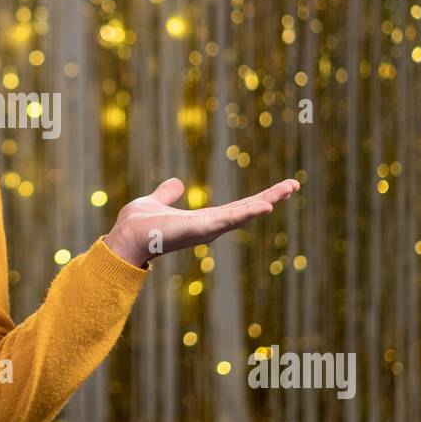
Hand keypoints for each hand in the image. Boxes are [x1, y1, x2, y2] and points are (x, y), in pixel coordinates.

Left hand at [104, 177, 300, 267]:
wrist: (126, 237)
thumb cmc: (138, 224)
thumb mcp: (157, 201)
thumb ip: (168, 193)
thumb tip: (177, 183)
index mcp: (203, 219)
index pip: (237, 207)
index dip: (257, 198)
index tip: (278, 189)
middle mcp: (210, 226)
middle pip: (246, 209)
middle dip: (271, 197)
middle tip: (294, 184)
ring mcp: (207, 229)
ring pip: (242, 213)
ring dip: (265, 201)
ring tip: (287, 189)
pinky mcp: (200, 229)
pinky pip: (228, 219)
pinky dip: (247, 213)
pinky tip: (265, 205)